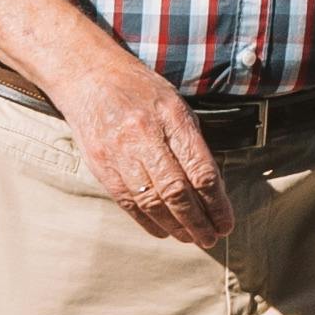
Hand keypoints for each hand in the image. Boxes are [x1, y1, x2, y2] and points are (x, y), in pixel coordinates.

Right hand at [56, 63, 230, 246]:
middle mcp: (145, 136)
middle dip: (198, 221)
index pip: (200, 171)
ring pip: (152, 202)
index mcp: (171, 118)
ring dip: (175, 226)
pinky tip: (164, 231)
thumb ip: (192, 142)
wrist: (88, 76)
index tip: (226, 222)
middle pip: (177, 192)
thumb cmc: (139, 90)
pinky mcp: (101, 166)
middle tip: (211, 238)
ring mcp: (120, 153)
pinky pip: (128, 203)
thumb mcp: (174, 105)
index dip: (216, 203)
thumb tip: (212, 186)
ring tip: (191, 238)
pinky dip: (148, 222)